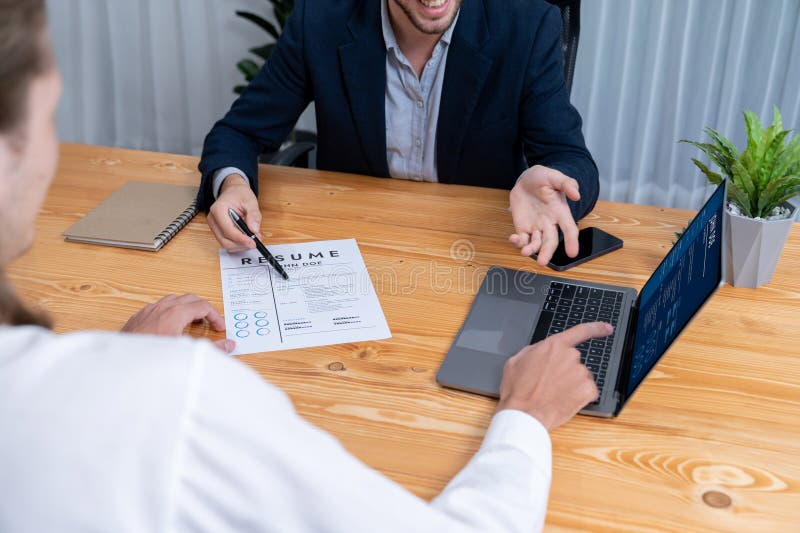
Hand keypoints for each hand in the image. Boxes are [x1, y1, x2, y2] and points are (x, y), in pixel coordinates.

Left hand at [122, 294, 233, 352]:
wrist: (124, 363)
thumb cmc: (151, 357)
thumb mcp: (186, 352)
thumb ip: (211, 348)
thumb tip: (228, 344)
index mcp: (176, 313)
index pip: (203, 306)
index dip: (216, 316)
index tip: (220, 328)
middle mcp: (163, 307)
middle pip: (190, 298)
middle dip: (203, 309)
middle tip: (210, 323)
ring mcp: (150, 309)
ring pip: (174, 300)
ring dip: (187, 308)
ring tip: (192, 322)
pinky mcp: (140, 316)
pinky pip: (159, 306)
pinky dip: (171, 312)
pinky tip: (170, 326)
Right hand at [208, 174, 261, 250]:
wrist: (233, 191)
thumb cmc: (240, 194)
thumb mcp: (250, 201)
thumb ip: (253, 215)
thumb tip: (254, 230)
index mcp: (218, 209)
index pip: (228, 230)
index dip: (241, 239)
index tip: (253, 243)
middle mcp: (213, 219)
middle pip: (225, 240)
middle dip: (241, 244)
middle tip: (255, 242)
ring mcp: (214, 226)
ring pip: (225, 243)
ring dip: (240, 245)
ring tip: (252, 238)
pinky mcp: (217, 230)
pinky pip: (227, 241)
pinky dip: (238, 243)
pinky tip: (246, 237)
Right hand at [496, 322, 611, 430]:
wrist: (524, 413)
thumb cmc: (518, 389)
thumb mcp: (517, 360)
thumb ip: (535, 350)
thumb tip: (541, 351)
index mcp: (554, 345)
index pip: (581, 331)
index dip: (597, 328)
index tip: (607, 328)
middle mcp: (571, 356)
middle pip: (573, 360)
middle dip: (564, 370)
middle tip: (549, 383)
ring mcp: (582, 373)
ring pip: (580, 377)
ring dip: (571, 384)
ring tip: (553, 394)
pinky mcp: (588, 390)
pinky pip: (587, 391)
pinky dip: (578, 396)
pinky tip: (563, 400)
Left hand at [508, 165, 580, 266]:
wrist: (526, 180)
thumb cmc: (543, 178)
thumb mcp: (555, 176)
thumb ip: (567, 184)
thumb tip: (576, 195)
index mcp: (561, 212)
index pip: (569, 229)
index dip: (572, 241)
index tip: (572, 253)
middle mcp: (550, 223)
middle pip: (551, 241)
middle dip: (547, 252)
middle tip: (543, 262)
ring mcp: (536, 227)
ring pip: (536, 244)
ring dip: (531, 250)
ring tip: (525, 252)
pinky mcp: (523, 228)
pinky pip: (521, 240)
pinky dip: (517, 242)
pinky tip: (513, 239)